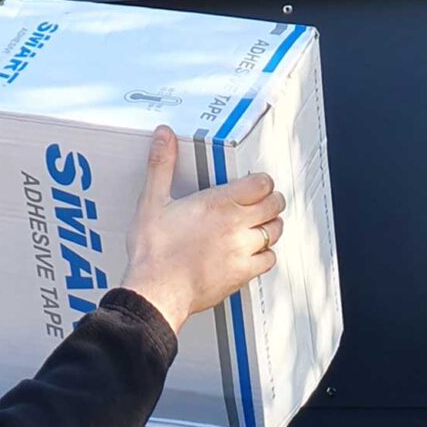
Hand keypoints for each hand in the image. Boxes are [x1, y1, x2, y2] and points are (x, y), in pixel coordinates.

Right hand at [121, 125, 285, 335]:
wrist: (157, 291)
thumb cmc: (153, 252)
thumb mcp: (151, 202)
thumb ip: (161, 166)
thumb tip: (165, 136)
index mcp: (219, 203)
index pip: (261, 183)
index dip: (262, 181)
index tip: (256, 183)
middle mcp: (236, 226)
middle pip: (274, 205)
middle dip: (271, 200)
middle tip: (263, 201)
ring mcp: (242, 251)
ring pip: (275, 232)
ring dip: (271, 225)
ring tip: (260, 223)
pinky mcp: (242, 274)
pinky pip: (269, 260)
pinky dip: (266, 254)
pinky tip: (255, 251)